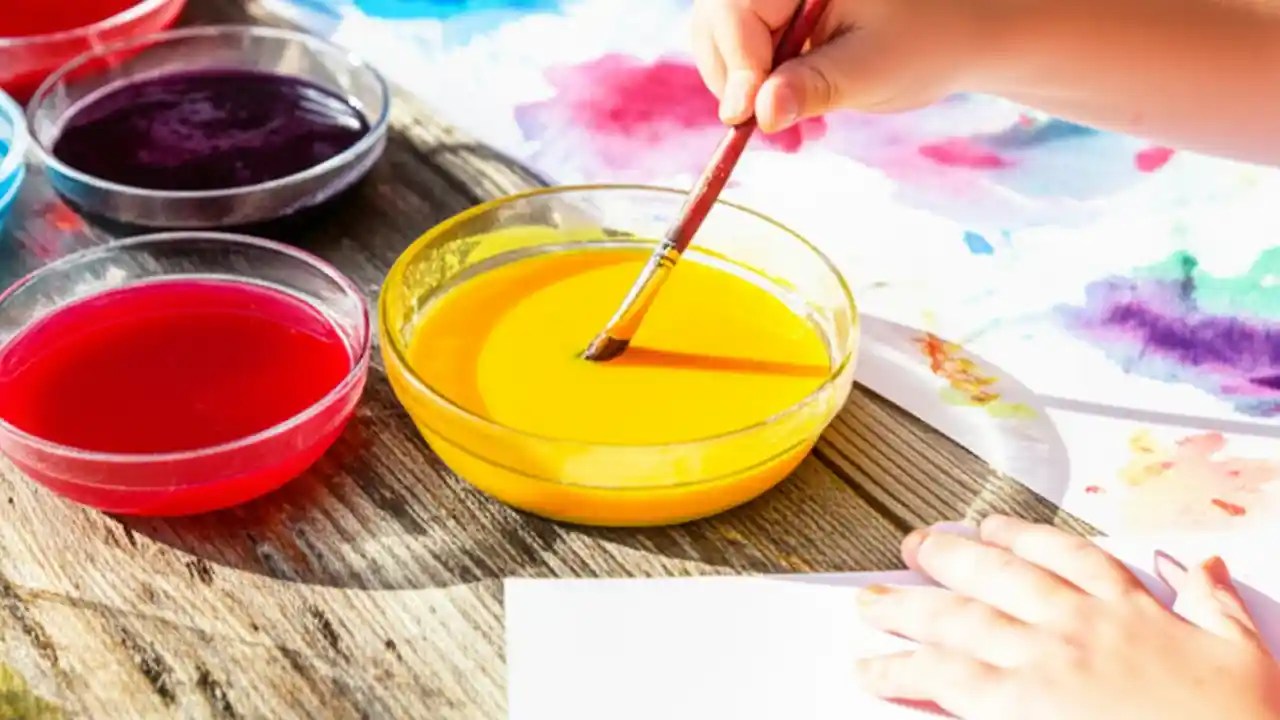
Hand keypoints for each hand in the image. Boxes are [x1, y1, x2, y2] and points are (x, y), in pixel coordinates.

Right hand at [691, 0, 991, 130]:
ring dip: (747, 93)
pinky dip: (760, 90)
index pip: (736, 12)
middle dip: (735, 82)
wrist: (961, 34)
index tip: (745, 117)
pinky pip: (744, 53)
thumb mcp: (871, 69)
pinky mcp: (779, 18)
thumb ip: (813, 87)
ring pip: (723, 43)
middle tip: (773, 130)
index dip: (734, 65)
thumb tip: (760, 112)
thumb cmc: (928, 42)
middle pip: (716, 24)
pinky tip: (795, 115)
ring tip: (795, 131)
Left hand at [855, 515, 1279, 719]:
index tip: (990, 527)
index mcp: (1126, 609)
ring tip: (869, 603)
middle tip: (911, 546)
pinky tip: (871, 670)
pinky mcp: (1013, 707)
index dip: (1021, 536)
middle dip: (947, 558)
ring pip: (958, 622)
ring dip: (908, 609)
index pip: (1064, 556)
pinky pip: (943, 682)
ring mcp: (1040, 664)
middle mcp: (1074, 626)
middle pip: (995, 577)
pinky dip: (902, 673)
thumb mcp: (1242, 655)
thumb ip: (1215, 603)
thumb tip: (1205, 563)